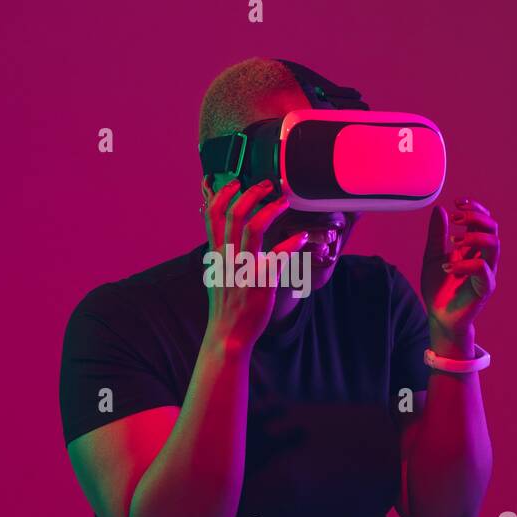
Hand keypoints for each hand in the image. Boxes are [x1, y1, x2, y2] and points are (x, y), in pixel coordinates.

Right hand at [202, 179, 308, 349]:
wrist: (229, 333)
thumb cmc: (227, 304)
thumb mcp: (217, 274)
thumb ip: (221, 253)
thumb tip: (224, 236)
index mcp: (216, 253)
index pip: (213, 215)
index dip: (224, 194)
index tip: (236, 182)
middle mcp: (228, 256)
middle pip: (235, 214)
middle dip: (252, 194)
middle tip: (268, 185)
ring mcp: (244, 267)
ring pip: (254, 227)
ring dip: (271, 210)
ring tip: (285, 201)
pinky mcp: (261, 280)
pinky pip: (278, 255)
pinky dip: (292, 242)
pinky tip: (303, 236)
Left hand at [420, 197, 498, 356]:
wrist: (439, 317)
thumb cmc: (439, 288)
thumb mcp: (432, 256)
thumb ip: (437, 235)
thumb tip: (441, 209)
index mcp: (473, 248)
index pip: (483, 221)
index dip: (475, 208)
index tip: (457, 202)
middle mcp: (483, 257)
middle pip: (492, 228)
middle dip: (475, 217)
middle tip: (455, 217)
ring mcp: (486, 272)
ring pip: (494, 245)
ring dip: (474, 237)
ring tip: (453, 241)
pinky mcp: (485, 288)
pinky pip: (483, 270)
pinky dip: (465, 264)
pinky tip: (448, 267)